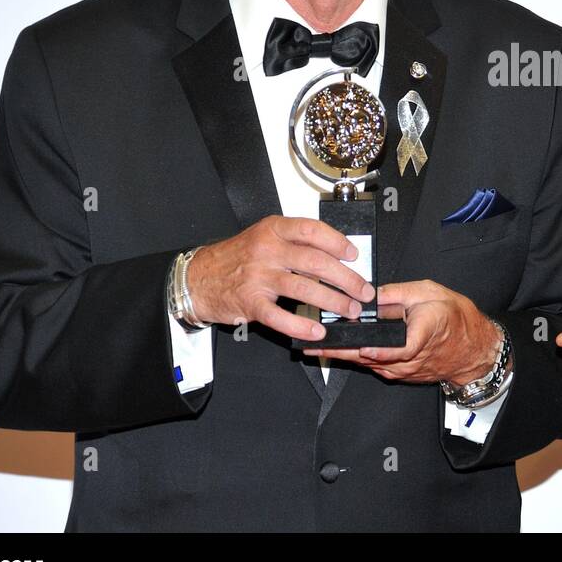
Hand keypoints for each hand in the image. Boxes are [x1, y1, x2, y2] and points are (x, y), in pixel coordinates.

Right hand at [186, 216, 374, 342]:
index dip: (338, 242)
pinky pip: (280, 317)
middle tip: (363, 290)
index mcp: (273, 230)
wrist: (198, 278)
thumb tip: (336, 254)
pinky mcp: (250, 303)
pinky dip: (301, 326)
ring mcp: (258, 277)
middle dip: (346, 278)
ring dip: (333, 301)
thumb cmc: (236, 258)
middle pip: (315, 262)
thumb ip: (294, 242)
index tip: (354, 255)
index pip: (312, 231)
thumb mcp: (263, 237)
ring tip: (349, 310)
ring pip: (304, 288)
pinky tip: (317, 330)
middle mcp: (266, 251)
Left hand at [305, 280, 502, 385]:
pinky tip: (340, 351)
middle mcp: (408, 360)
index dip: (374, 349)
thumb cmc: (457, 320)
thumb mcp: (431, 293)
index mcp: (418, 337)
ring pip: (368, 364)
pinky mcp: (400, 373)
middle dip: (339, 353)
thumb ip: (399, 293)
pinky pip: (375, 366)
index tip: (356, 347)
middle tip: (313, 348)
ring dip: (343, 356)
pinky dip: (357, 358)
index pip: (393, 348)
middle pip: (369, 358)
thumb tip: (371, 293)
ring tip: (317, 348)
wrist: (475, 349)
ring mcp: (403, 370)